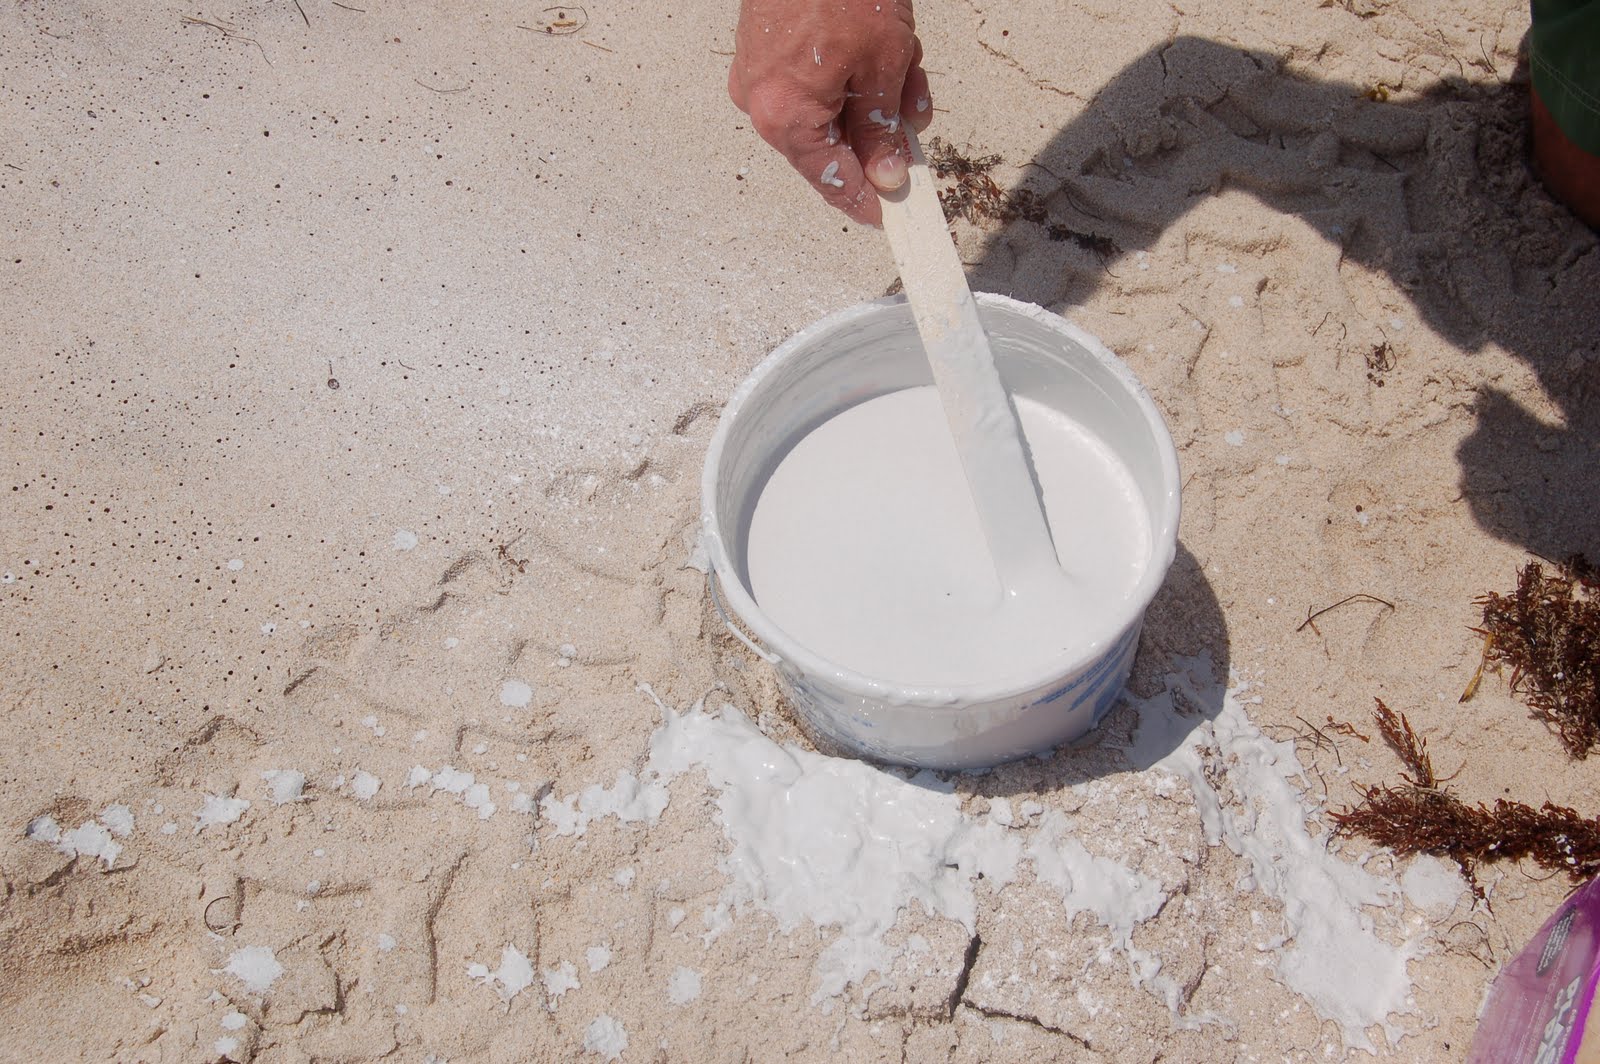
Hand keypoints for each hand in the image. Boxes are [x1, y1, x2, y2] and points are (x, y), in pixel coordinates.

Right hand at [728, 0, 932, 225]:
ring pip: (830, 109)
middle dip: (881, 128)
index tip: (896, 215)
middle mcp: (762, 104)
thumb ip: (881, 126)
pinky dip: (850, 73)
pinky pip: (815, 83)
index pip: (832, 180)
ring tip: (903, 60)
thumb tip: (886, 174)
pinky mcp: (764, 52)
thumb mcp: (881, 62)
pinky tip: (880, 47)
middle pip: (832, 144)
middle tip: (916, 108)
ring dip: (873, 94)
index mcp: (785, 116)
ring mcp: (759, 76)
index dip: (869, 199)